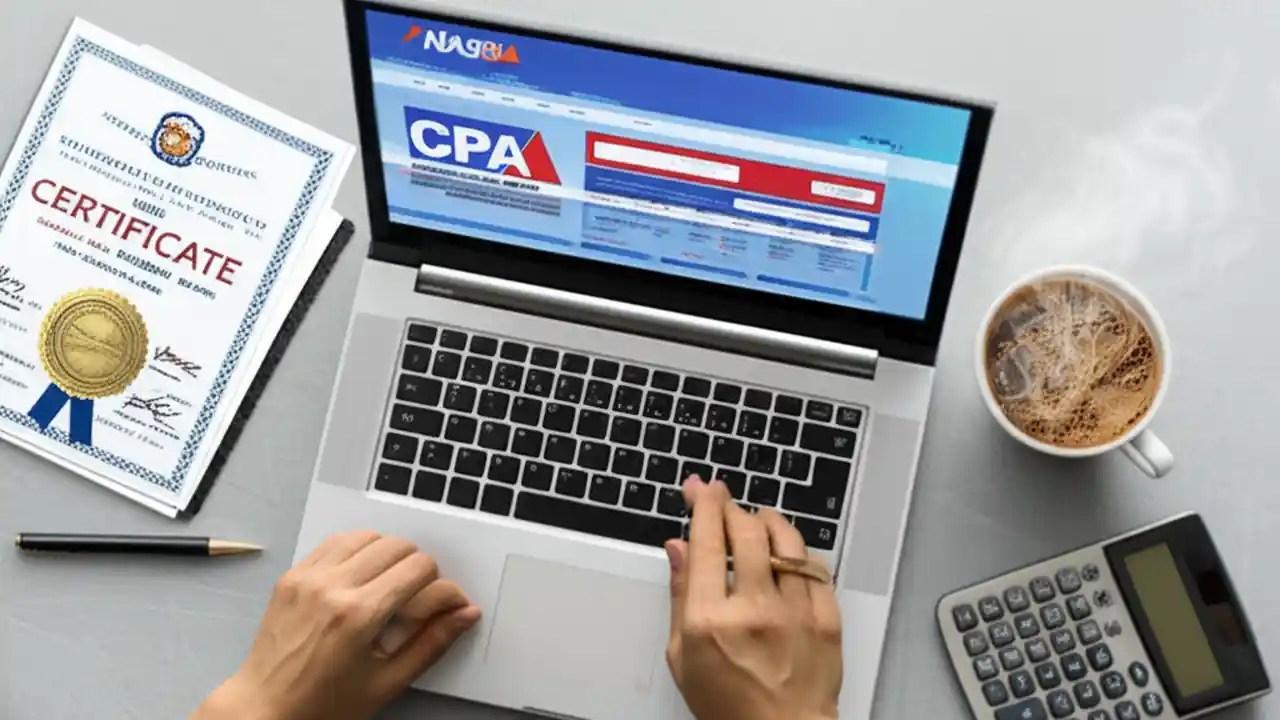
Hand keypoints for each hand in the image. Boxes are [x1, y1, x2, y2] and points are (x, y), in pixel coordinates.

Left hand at [191, 531, 480, 719]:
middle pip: (398, 546)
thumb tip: (466, 614)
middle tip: (415, 598)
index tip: (441, 604)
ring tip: (388, 586)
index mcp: (359, 616)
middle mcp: (333, 587)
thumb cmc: (323, 704)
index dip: (440, 585)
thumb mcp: (387, 682)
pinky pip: (336, 542)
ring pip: (368, 536)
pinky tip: (360, 577)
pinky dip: (356, 550)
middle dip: (417, 568)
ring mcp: (309, 577)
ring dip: (387, 554)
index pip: (419, 568)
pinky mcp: (293, 575)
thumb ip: (432, 643)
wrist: (264, 708)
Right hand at [665, 477, 842, 719]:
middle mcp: (754, 610)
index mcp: (709, 621)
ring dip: (768, 520)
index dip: (704, 505)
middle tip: (724, 499)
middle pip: (747, 531)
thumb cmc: (726, 705)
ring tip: (757, 518)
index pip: (708, 541)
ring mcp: (795, 613)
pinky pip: (815, 567)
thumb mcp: (682, 657)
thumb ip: (680, 596)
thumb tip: (679, 547)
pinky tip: (787, 553)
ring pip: (786, 540)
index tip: (702, 488)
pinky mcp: (827, 619)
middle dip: (731, 506)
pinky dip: (798, 551)